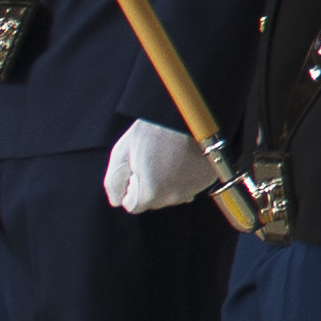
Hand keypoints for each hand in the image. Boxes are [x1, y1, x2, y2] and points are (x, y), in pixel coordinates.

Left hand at [101, 120, 217, 214]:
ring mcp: (193, 189)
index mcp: (150, 194)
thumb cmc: (152, 130)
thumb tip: (117, 201)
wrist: (185, 115)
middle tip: (153, 159)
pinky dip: (185, 176)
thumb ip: (113, 184)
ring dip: (168, 182)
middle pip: (154, 202)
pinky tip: (182, 158)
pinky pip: (190, 185)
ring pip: (172, 194)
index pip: (133, 205)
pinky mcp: (207, 180)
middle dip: (150, 186)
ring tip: (169, 157)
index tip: (138, 167)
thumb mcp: (121, 153)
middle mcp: (173, 197)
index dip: (132, 186)